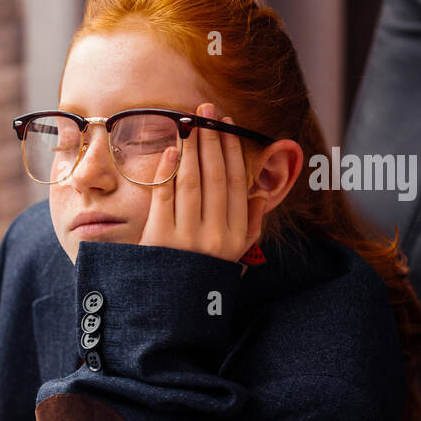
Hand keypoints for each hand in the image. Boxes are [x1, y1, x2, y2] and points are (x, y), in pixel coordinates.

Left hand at [138, 102, 264, 261]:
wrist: (170, 309)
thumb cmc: (202, 274)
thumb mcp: (234, 255)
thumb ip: (250, 225)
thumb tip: (261, 194)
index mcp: (236, 235)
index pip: (238, 183)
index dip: (233, 150)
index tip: (228, 125)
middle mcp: (215, 235)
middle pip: (216, 177)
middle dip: (212, 140)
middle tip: (207, 112)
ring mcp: (186, 237)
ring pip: (191, 182)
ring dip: (191, 148)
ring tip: (189, 123)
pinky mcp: (159, 238)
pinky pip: (164, 197)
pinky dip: (167, 171)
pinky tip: (171, 150)